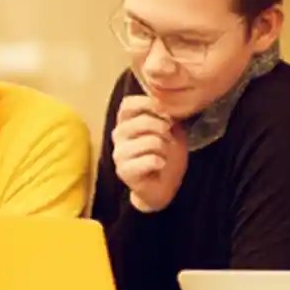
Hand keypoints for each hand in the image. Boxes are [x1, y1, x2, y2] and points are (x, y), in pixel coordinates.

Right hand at [112, 95, 187, 212]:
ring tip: (164, 155)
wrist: (163, 186)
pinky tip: (160, 165)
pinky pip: (149, 159)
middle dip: (163, 128)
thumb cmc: (166, 155)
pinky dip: (160, 162)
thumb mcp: (171, 130)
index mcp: (126, 122)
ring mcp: (119, 154)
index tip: (166, 112)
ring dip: (164, 148)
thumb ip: (166, 116)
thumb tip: (166, 104)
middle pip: (141, 121)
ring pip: (149, 141)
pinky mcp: (124, 171)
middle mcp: (118, 136)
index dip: (148, 104)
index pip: (128, 104)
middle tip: (169, 138)